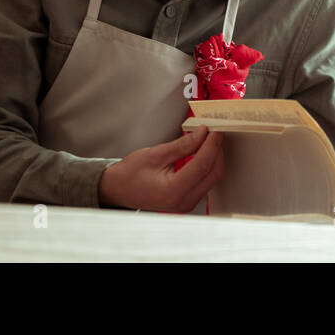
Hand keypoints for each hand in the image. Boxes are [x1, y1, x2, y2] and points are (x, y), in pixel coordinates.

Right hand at [98, 126, 224, 212]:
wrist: (118, 190)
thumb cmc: (130, 174)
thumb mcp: (155, 154)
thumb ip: (182, 145)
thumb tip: (201, 134)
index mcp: (174, 191)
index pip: (202, 165)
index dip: (211, 145)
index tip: (215, 130)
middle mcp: (183, 201)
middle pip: (213, 173)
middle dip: (216, 151)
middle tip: (213, 132)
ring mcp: (187, 204)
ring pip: (212, 178)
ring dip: (213, 158)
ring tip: (207, 139)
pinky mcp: (188, 201)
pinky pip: (205, 182)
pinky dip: (207, 166)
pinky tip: (202, 152)